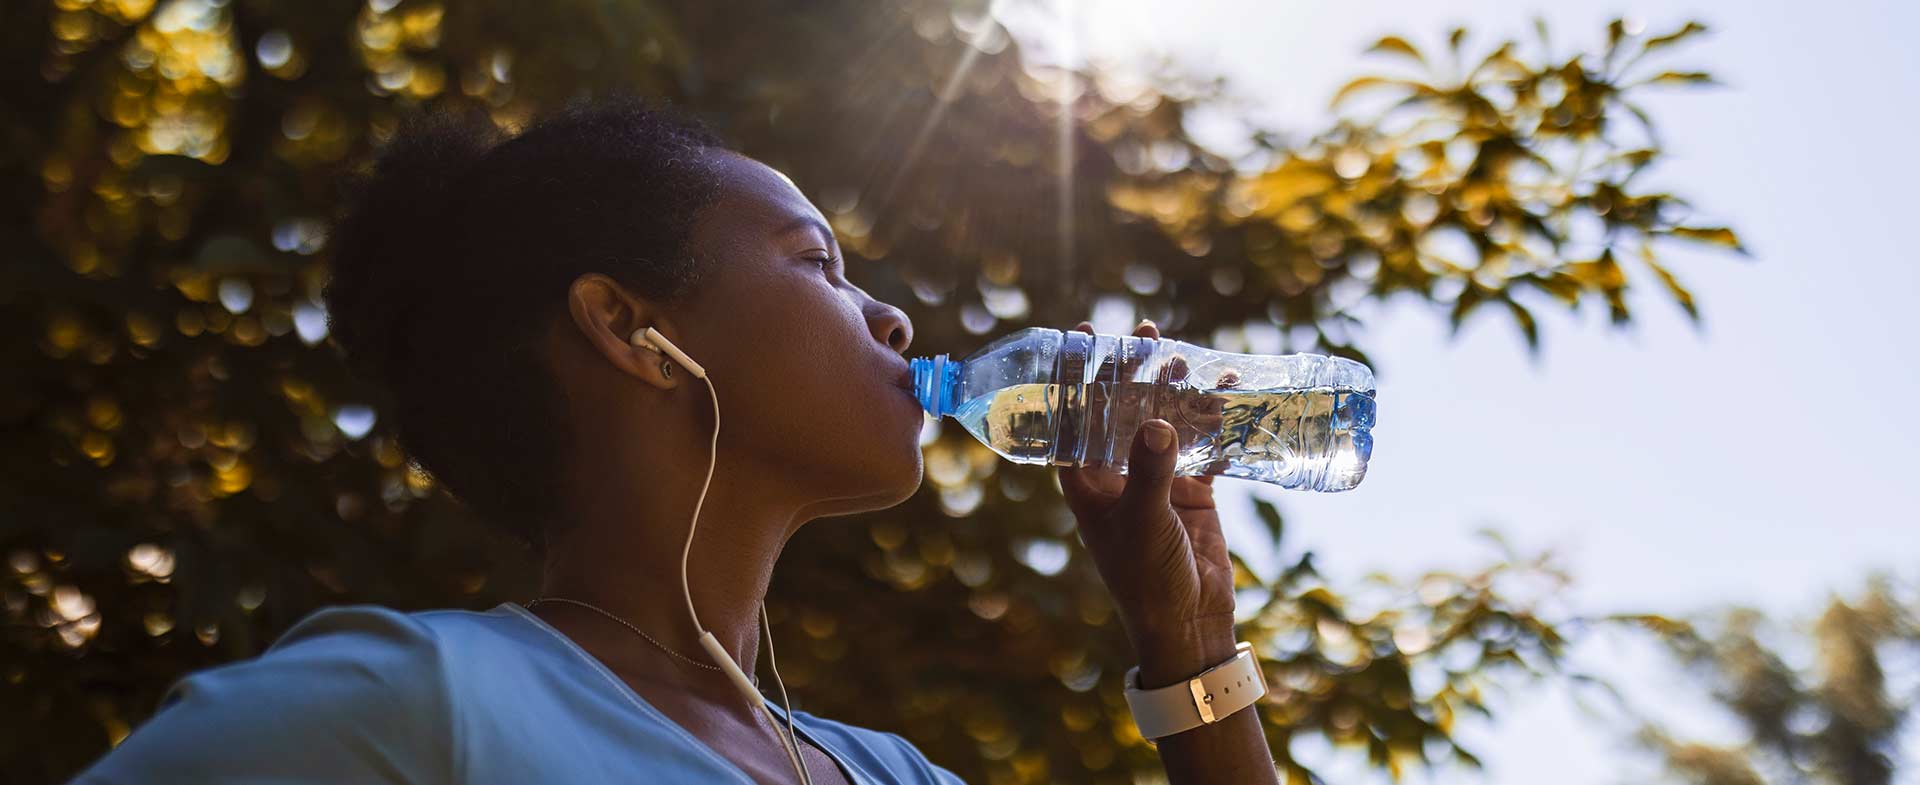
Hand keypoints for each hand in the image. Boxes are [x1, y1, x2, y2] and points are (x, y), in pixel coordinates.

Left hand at [1058, 320, 1236, 682]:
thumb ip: (1149, 471)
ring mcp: (1155, 481)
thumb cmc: (1147, 578)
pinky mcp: (1191, 491)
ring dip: (1174, 389)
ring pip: (1163, 421)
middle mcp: (1117, 476)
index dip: (1075, 376)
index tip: (1082, 334)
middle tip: (1145, 331)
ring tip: (1184, 355)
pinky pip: (1202, 445)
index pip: (1073, 418)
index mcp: (1085, 483)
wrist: (1188, 623)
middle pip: (1120, 410)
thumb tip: (1158, 422)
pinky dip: (1215, 421)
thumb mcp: (1143, 522)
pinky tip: (1230, 391)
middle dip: (1132, 371)